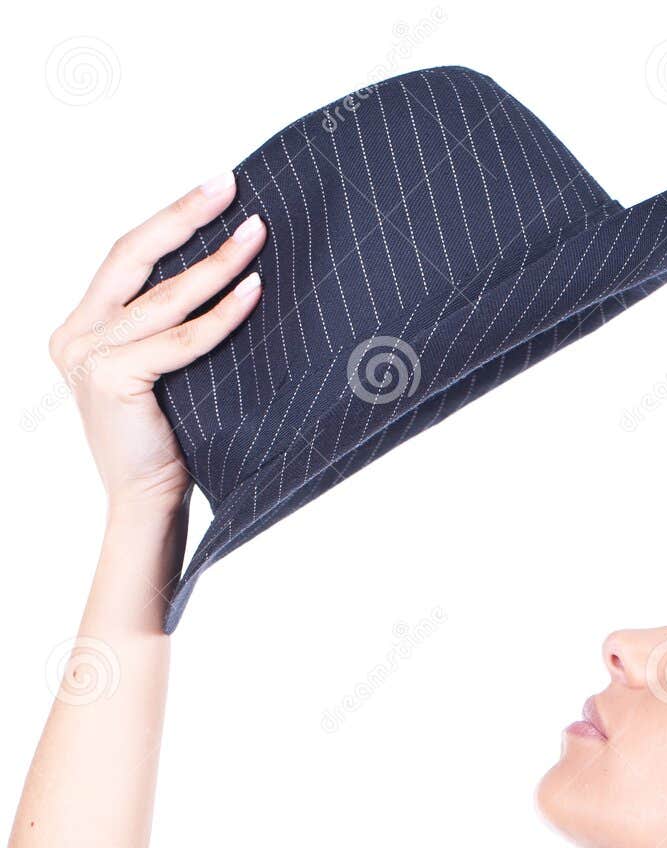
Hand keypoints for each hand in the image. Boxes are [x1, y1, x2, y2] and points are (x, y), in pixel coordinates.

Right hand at [48, 172, 266, 519]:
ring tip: (256, 235)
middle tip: (230, 186)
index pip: (126, 258)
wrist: (148, 506)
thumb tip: (228, 267)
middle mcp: (74, 336)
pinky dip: (221, 315)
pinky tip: (253, 291)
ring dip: (216, 262)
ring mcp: (88, 357)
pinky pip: (180, 340)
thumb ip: (168, 325)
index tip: (213, 188)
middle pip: (133, 257)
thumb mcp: (162, 372)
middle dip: (184, 217)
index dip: (170, 219)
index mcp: (79, 328)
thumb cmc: (167, 444)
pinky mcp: (112, 378)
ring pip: (164, 298)